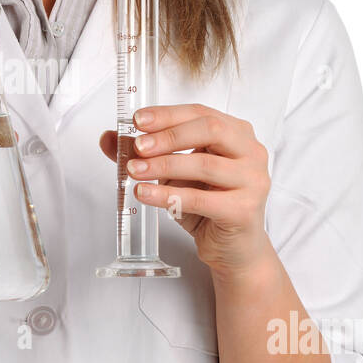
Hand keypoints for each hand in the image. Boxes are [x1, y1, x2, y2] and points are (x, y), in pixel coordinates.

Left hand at [99, 104, 273, 278]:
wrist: (233, 249)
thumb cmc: (208, 205)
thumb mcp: (174, 174)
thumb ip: (147, 155)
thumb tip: (109, 139)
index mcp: (237, 134)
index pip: (201, 113)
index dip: (167, 115)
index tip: (138, 121)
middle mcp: (251, 152)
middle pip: (210, 130)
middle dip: (169, 136)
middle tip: (138, 147)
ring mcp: (253, 180)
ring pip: (204, 165)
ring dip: (164, 166)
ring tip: (134, 172)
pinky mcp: (244, 210)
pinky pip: (201, 199)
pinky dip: (169, 195)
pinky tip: (145, 194)